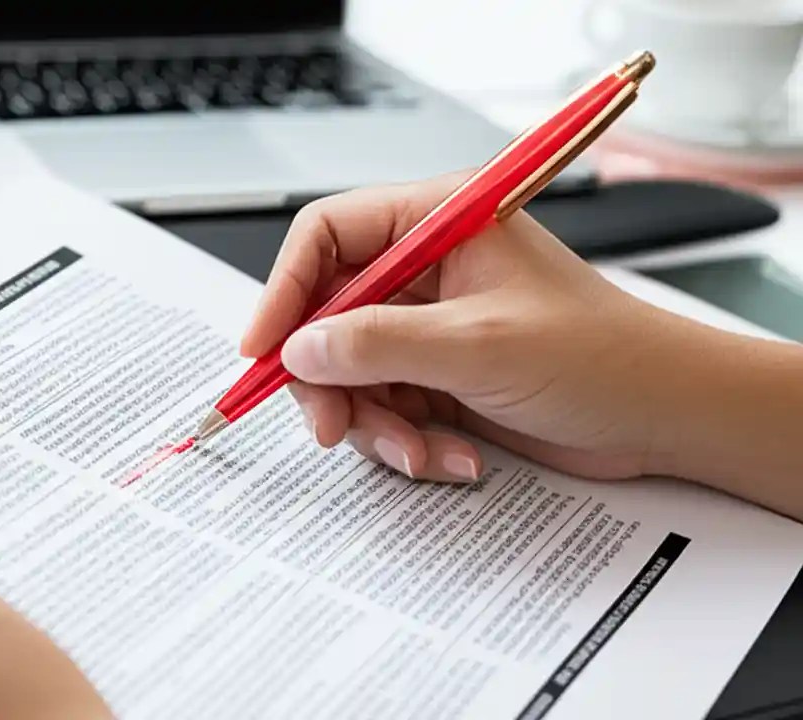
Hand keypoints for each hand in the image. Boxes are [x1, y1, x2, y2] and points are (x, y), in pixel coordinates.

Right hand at [242, 174, 698, 482]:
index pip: (328, 235)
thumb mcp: (476, 346)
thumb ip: (377, 344)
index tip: (262, 349)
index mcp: (439, 221)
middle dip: (328, 378)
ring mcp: (430, 325)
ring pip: (350, 371)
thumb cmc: (598, 357)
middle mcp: (427, 267)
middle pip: (328, 313)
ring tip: (420, 452)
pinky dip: (405, 441)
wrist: (663, 417)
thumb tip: (298, 350)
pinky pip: (385, 407)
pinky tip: (452, 458)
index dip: (285, 289)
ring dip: (374, 423)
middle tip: (330, 426)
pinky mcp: (439, 375)